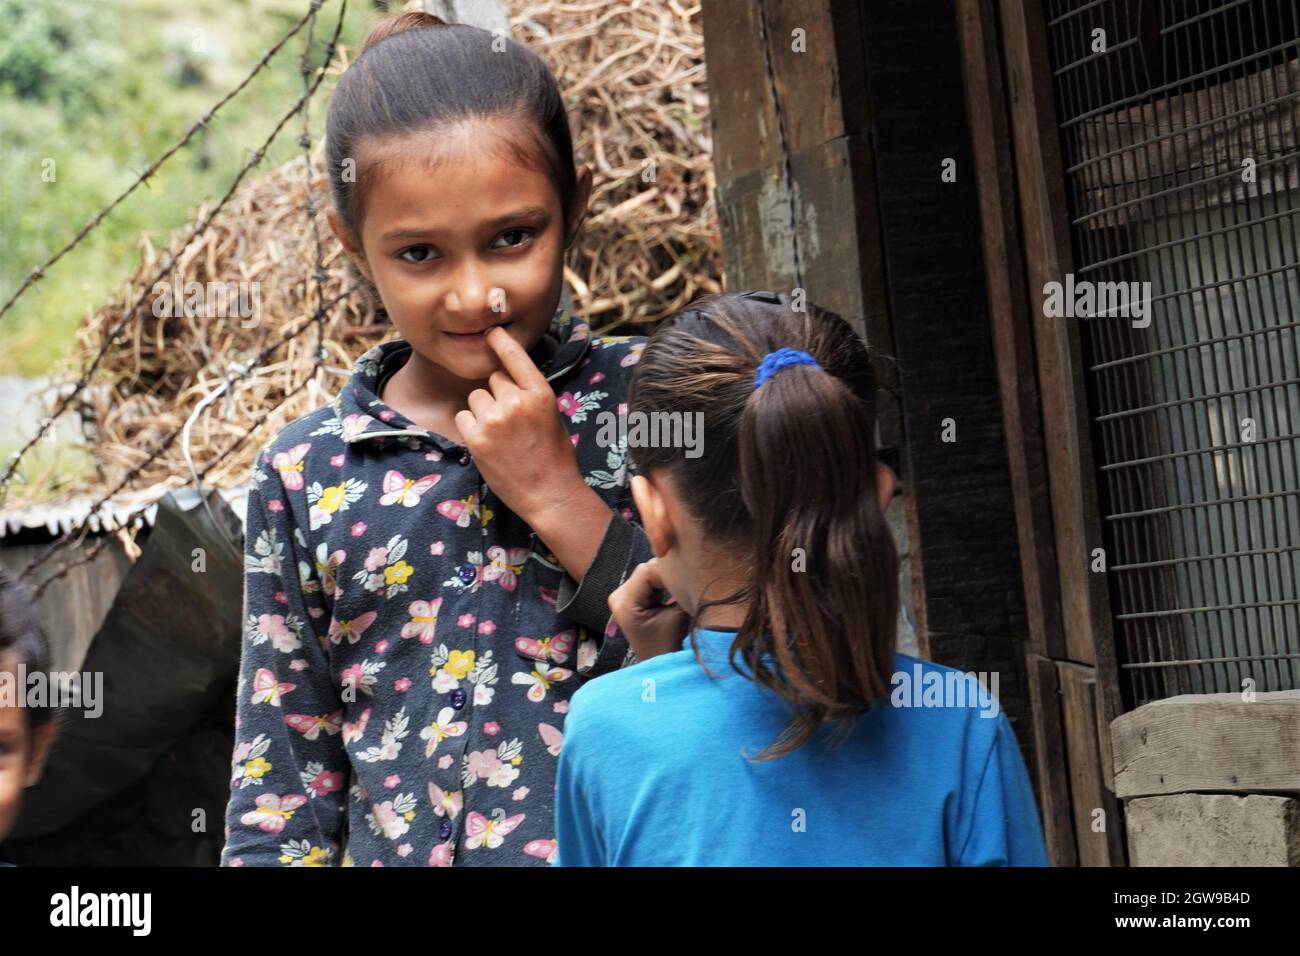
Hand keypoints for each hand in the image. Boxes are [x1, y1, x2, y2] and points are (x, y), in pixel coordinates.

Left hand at [454, 326, 589, 522]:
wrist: (550, 494)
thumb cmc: (555, 457)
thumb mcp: (552, 416)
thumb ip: (530, 394)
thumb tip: (505, 378)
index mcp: (541, 393)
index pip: (515, 357)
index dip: (500, 342)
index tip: (491, 332)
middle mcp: (517, 401)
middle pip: (493, 380)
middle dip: (497, 395)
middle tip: (511, 423)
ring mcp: (495, 419)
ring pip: (476, 398)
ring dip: (483, 412)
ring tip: (501, 437)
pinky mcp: (477, 438)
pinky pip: (463, 417)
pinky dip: (471, 429)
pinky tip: (488, 445)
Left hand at [608, 558, 690, 661]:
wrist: (663, 669)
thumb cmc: (671, 646)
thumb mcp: (679, 615)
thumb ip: (681, 588)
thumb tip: (689, 564)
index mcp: (624, 602)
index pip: (648, 571)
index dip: (670, 571)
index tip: (687, 580)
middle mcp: (618, 596)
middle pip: (647, 569)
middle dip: (669, 573)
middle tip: (687, 582)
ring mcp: (623, 596)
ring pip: (650, 572)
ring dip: (667, 577)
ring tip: (682, 587)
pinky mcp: (631, 597)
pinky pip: (650, 580)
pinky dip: (664, 582)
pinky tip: (675, 589)